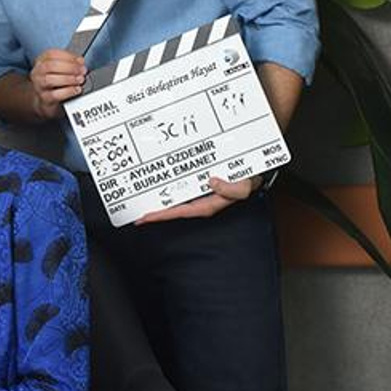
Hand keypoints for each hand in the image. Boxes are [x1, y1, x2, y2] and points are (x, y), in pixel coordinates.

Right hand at [29, 48, 86, 119]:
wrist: (46, 100)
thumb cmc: (55, 81)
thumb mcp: (60, 68)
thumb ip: (70, 63)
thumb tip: (80, 61)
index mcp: (41, 61)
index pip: (52, 54)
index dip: (68, 57)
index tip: (80, 61)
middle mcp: (38, 72)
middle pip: (51, 66)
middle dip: (70, 67)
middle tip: (82, 70)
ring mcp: (39, 86)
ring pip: (50, 80)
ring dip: (69, 79)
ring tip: (80, 80)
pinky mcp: (44, 98)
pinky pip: (55, 94)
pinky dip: (68, 91)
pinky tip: (76, 89)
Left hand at [135, 175, 261, 224]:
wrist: (254, 171)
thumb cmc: (248, 181)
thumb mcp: (244, 188)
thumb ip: (231, 190)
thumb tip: (211, 182)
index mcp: (208, 205)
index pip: (179, 212)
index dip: (162, 216)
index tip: (145, 218)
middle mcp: (200, 200)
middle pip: (173, 208)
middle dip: (156, 212)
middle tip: (136, 215)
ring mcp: (198, 192)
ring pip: (175, 198)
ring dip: (160, 199)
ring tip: (141, 201)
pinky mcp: (198, 184)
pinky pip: (180, 187)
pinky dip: (168, 186)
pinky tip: (158, 185)